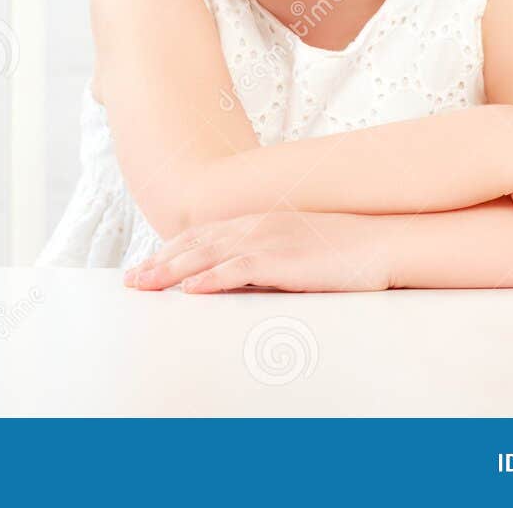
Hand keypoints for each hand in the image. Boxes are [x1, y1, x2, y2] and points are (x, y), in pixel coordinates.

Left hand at [122, 211, 397, 293]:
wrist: (381, 243)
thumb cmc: (343, 252)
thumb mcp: (295, 253)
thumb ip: (264, 264)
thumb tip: (237, 283)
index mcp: (257, 223)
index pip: (202, 236)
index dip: (171, 251)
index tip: (147, 266)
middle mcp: (254, 226)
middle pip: (194, 244)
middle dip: (159, 262)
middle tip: (131, 280)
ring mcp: (266, 240)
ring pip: (206, 255)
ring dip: (170, 271)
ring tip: (144, 284)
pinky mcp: (280, 259)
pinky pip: (236, 271)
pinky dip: (209, 279)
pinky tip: (188, 290)